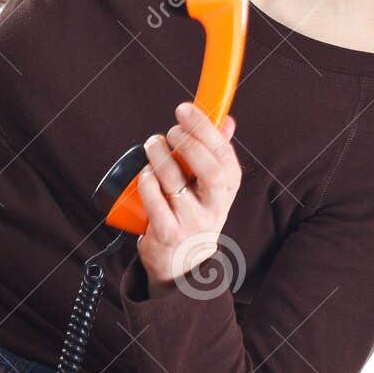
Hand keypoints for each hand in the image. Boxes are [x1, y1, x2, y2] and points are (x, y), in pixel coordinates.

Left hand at [134, 103, 240, 297]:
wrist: (184, 262)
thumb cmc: (195, 213)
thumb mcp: (212, 186)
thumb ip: (216, 153)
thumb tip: (226, 120)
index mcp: (227, 189)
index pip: (224, 155)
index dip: (205, 128)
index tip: (186, 109)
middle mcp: (214, 206)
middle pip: (210, 170)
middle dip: (188, 143)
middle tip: (170, 131)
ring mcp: (191, 221)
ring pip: (176, 182)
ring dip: (160, 157)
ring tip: (153, 145)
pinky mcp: (167, 233)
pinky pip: (155, 202)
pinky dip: (147, 182)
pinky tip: (145, 172)